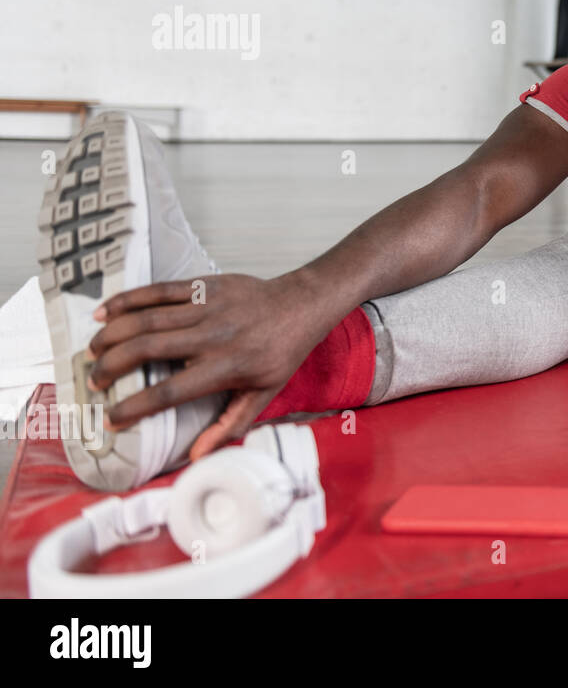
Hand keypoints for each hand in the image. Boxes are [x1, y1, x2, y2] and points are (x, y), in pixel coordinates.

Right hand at [85, 271, 327, 459]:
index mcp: (227, 367)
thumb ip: (230, 424)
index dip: (135, 408)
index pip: (170, 392)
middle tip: (94, 382)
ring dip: (111, 335)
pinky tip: (103, 312)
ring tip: (92, 352)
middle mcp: (213, 336)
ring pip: (146, 319)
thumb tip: (198, 455)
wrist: (302, 305)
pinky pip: (158, 291)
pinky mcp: (204, 285)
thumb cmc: (281, 353)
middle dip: (110, 368)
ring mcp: (207, 307)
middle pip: (146, 350)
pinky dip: (127, 300)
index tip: (111, 419)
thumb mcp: (264, 394)